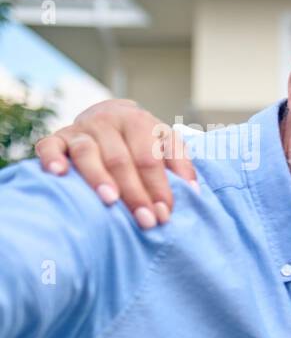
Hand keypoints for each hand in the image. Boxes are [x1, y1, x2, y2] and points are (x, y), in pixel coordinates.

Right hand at [35, 98, 198, 229]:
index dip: (158, 187)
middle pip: (120, 160)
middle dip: (134, 193)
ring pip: (87, 152)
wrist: (110, 116)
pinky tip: (58, 174)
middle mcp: (108, 123)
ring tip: (109, 201)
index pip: (150, 159)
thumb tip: (194, 192)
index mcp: (138, 123)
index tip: (164, 214)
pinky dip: (52, 159)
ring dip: (98, 177)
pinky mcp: (58, 137)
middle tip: (145, 221)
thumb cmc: (144, 140)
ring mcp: (80, 129)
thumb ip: (181, 165)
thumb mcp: (167, 145)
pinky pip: (49, 146)